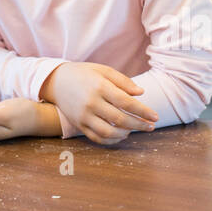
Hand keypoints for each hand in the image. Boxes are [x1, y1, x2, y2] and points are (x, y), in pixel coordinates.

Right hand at [40, 63, 158, 145]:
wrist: (55, 81)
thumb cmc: (84, 74)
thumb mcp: (103, 70)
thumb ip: (123, 81)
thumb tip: (141, 93)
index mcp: (99, 86)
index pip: (126, 102)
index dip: (143, 111)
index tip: (155, 117)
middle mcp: (91, 102)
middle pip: (120, 119)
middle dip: (139, 125)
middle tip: (151, 126)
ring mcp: (83, 116)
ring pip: (109, 132)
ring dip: (126, 134)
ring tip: (134, 129)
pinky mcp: (78, 125)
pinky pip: (97, 138)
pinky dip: (111, 140)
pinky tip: (121, 135)